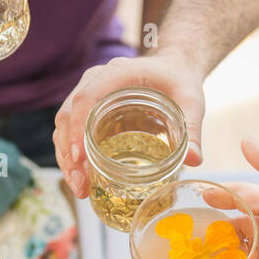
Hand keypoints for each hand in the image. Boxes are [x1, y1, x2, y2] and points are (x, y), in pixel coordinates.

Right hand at [54, 54, 205, 198]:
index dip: (77, 127)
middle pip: (68, 115)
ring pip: (64, 126)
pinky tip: (83, 180)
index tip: (80, 157)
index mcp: (117, 73)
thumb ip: (192, 128)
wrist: (173, 69)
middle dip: (69, 153)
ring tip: (81, 189)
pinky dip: (73, 157)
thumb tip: (194, 160)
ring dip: (67, 159)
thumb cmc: (179, 81)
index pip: (86, 98)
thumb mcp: (191, 100)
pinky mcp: (90, 111)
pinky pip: (72, 132)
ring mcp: (89, 95)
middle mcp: (96, 81)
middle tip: (80, 184)